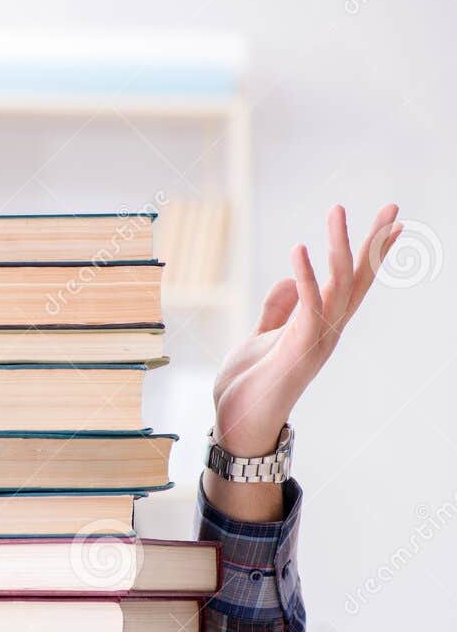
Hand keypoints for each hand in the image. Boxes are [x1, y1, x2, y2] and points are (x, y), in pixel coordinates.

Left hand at [203, 203, 402, 519]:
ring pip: (336, 285)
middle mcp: (326, 331)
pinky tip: (300, 247)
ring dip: (338, 247)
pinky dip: (304, 276)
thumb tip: (288, 278)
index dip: (372, 253)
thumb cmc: (250, 386)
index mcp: (320, 325)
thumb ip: (277, 310)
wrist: (239, 426)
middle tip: (392, 206)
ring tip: (338, 210)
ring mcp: (315, 340)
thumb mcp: (261, 338)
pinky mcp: (297, 348)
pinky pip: (305, 306)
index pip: (352, 282)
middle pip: (357, 279)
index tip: (391, 223)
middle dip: (374, 243)